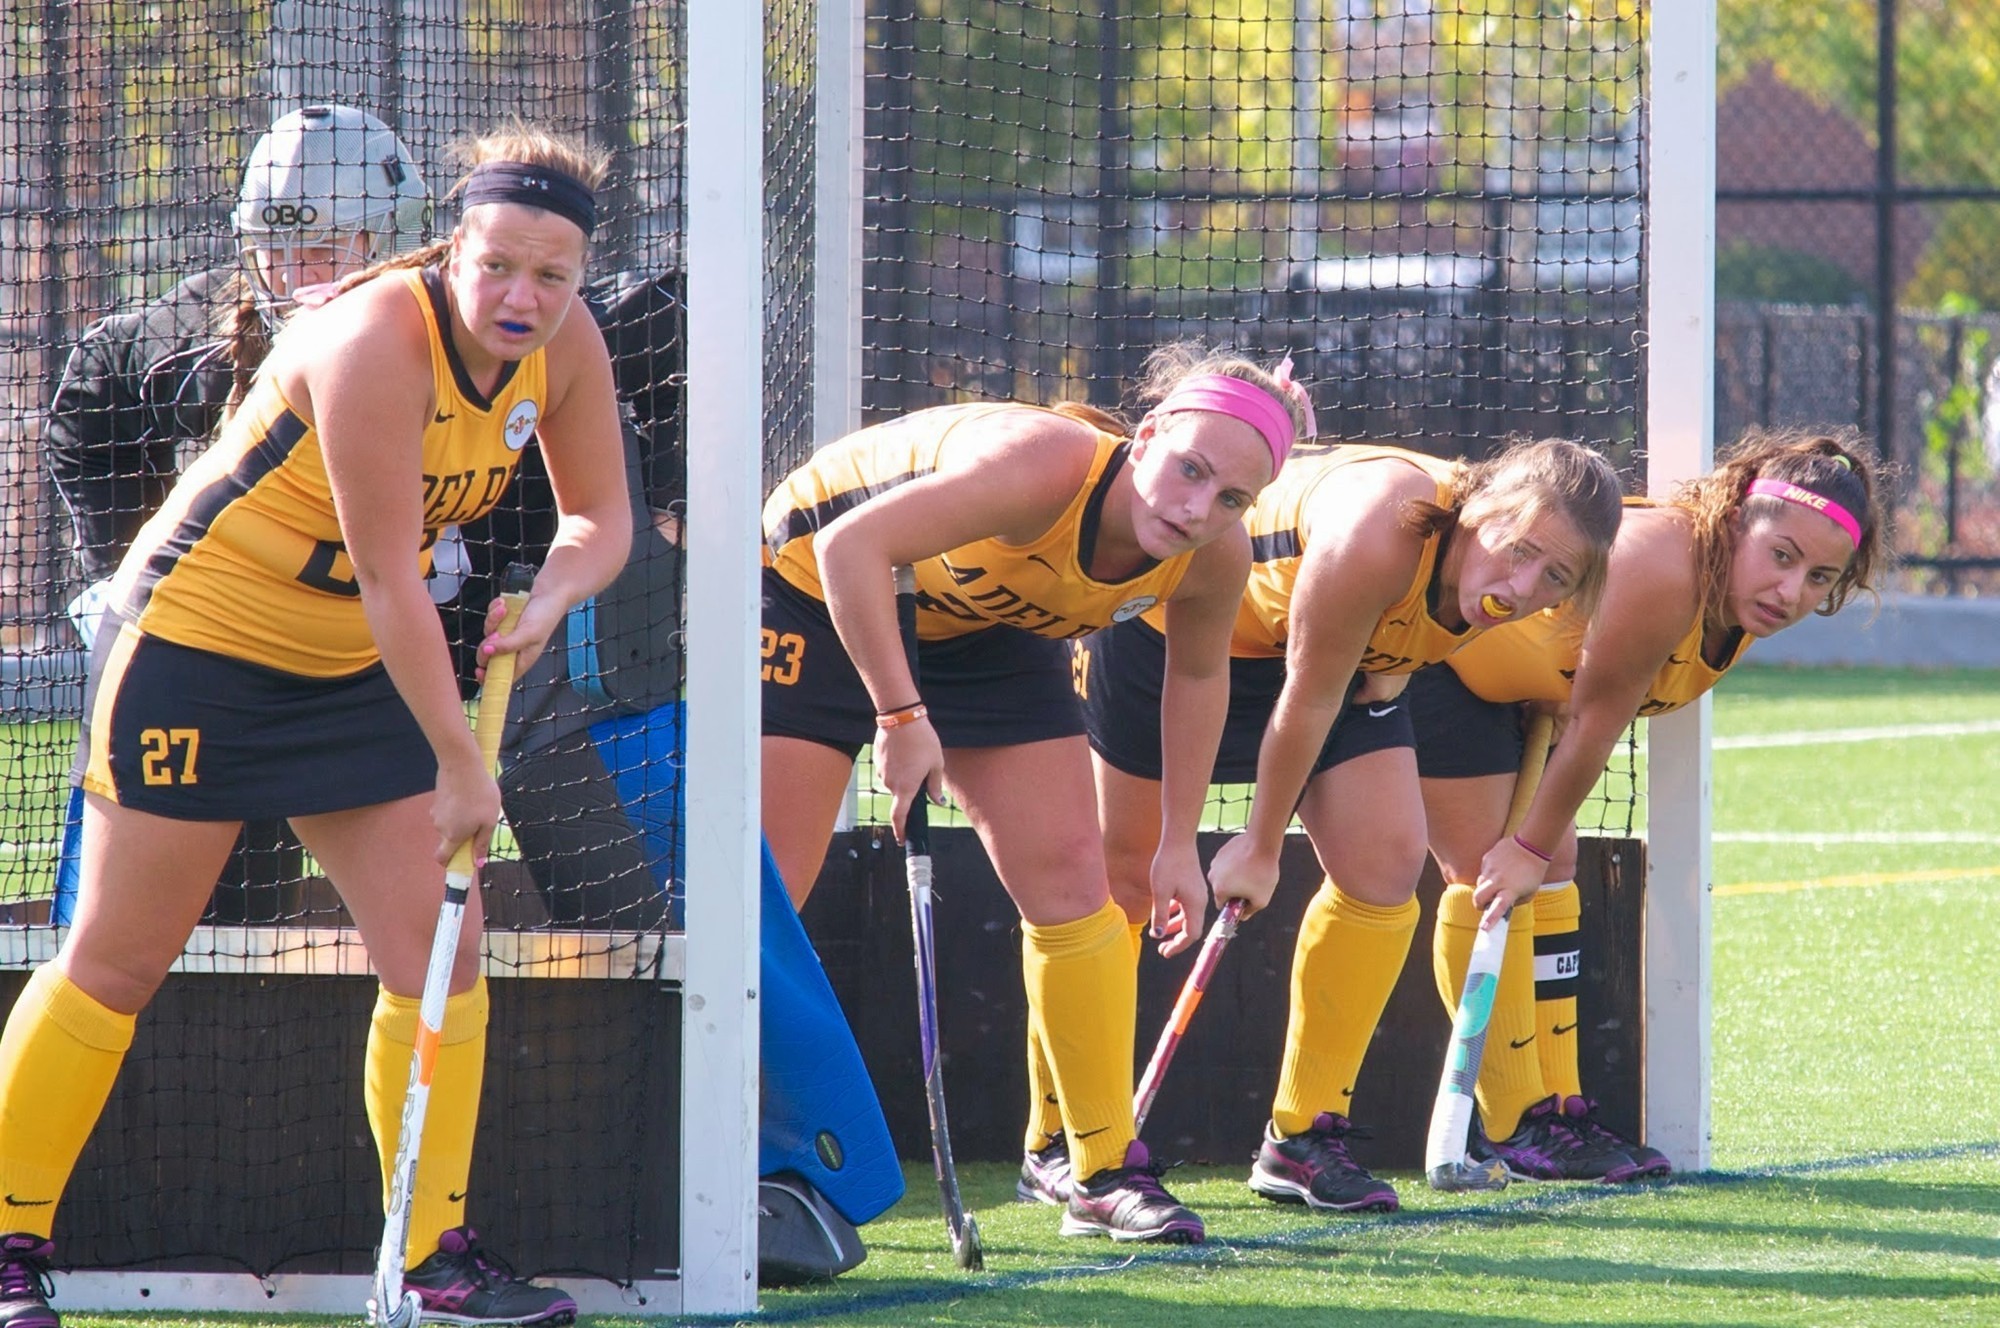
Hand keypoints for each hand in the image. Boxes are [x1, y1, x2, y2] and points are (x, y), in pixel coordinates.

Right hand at [431, 750, 503, 868]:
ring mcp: (436, 812)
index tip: (463, 858)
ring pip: (449, 823)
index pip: (442, 858)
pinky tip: (469, 794)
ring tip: (476, 803)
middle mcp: (440, 827)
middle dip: (463, 835)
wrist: (462, 765)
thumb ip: (482, 843)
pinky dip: (457, 807)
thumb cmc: (480, 794)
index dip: (450, 862)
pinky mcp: (437, 799)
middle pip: (449, 839)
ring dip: (461, 819)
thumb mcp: (489, 821)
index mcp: (453, 836)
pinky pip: (448, 810)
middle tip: (480, 821)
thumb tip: (478, 862)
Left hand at [476, 590, 561, 681]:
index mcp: (522, 659)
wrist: (550, 590)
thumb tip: (488, 652)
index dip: (488, 677)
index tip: (479, 671)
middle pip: (488, 655)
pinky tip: (504, 604)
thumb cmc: (546, 615)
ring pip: (487, 633)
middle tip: (497, 633)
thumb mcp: (529, 633)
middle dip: (488, 643)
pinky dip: (494, 610)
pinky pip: (490, 618)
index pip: (502, 675)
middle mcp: (513, 648)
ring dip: (493, 620)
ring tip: (504, 609)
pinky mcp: (503, 620)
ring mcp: (506, 634)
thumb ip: (508, 645)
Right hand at [877, 717, 946, 839]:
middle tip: (921, 770)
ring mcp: (881, 771)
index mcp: (906, 789)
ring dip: (903, 773)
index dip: (900, 830)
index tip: (902, 839)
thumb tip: (938, 801)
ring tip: (914, 753)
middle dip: (909, 788)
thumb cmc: (923, 741)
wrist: (901, 717)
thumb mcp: (936, 764)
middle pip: (900, 794)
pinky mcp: (876, 759)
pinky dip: (896, 763)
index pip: (899, 817)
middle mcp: (890, 783)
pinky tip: (904, 748)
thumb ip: (935, 786)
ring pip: (894, 779)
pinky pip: (888, 767)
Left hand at [1148, 841, 1208, 957]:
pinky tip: (1165, 912)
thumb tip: (1159, 935)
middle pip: (1191, 928)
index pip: (1191, 934)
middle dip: (1176, 939)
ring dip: (1175, 926)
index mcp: (1195, 905)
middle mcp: (1200, 901)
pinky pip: (1186, 906)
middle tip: (1162, 948)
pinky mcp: (1192, 886)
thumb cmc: (1168, 864)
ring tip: (1160, 933)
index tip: (1164, 952)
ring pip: (1188, 916)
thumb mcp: (1160, 892)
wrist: (1178, 840)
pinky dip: (1176, 913)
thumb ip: (1160, 915)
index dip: (1178, 946)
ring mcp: (1197, 893)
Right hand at [1206, 832, 1282, 918]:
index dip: (1234, 906)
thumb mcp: (1261, 900)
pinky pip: (1226, 864)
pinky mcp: (1221, 851)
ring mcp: (1215, 862)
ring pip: (1224, 877)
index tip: (1245, 900)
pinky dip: (1235, 865)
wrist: (1262, 843)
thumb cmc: (1262, 872)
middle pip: (1222, 891)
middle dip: (1234, 891)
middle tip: (1251, 886)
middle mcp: (1212, 876)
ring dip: (1234, 878)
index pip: (1222, 906)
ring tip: (1251, 872)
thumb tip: (1242, 916)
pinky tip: (1248, 862)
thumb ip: (1249, 912)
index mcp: (1219, 890)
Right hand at [1470, 836, 1549, 928]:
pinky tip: (1501, 869)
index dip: (1490, 918)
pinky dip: (1489, 874)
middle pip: (1478, 896)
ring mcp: (1491, 868)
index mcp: (1511, 890)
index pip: (1498, 907)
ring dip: (1485, 888)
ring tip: (1498, 882)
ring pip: (1479, 883)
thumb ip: (1514, 901)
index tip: (1483, 927)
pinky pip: (1483, 871)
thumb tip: (1501, 907)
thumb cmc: (1533, 872)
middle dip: (1478, 904)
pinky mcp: (1487, 858)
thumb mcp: (1529, 892)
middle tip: (1483, 905)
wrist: (1531, 845)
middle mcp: (1498, 879)